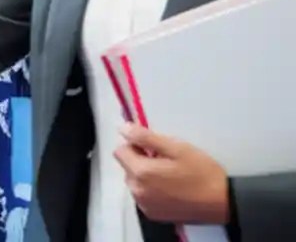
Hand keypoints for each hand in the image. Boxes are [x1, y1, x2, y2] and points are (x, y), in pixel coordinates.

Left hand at [114, 123, 229, 224]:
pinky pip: (143, 196)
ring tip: (171, 176)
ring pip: (135, 182)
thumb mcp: (176, 148)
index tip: (153, 148)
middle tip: (166, 162)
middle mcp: (137, 191)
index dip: (135, 145)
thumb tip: (123, 128)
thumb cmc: (202, 172)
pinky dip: (151, 190)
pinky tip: (171, 189)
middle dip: (140, 161)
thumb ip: (146, 137)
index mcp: (140, 172)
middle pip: (127, 167)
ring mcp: (144, 205)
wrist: (223, 203)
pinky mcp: (153, 215)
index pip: (120, 151)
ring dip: (145, 176)